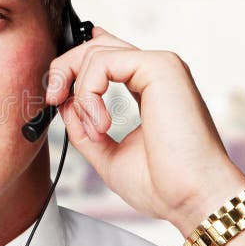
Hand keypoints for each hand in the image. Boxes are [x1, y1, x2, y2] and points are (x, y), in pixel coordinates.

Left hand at [46, 26, 244, 235]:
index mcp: (147, 88)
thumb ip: (83, 125)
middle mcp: (154, 73)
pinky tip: (103, 124)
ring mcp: (159, 66)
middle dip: (63, 71)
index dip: (73, 68)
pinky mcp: (160, 66)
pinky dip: (89, 93)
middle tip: (52, 101)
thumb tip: (62, 101)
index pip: (105, 57)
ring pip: (94, 51)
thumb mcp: (106, 152)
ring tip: (96, 131)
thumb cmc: (163, 184)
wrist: (192, 198)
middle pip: (94, 47)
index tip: (55, 96)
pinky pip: (102, 62)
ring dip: (79, 95)